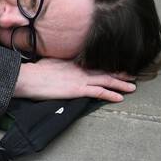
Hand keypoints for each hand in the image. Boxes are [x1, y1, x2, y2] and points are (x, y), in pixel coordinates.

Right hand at [14, 58, 136, 102]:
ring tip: (132, 88)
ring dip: (121, 84)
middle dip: (119, 74)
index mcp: (73, 62)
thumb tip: (62, 66)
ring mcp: (80, 79)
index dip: (107, 66)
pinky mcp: (78, 89)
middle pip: (104, 71)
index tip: (117, 67)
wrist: (27, 77)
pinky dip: (110, 95)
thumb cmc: (33, 72)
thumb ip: (60, 64)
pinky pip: (99, 92)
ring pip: (106, 81)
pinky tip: (120, 98)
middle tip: (132, 76)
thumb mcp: (49, 63)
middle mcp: (80, 69)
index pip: (94, 64)